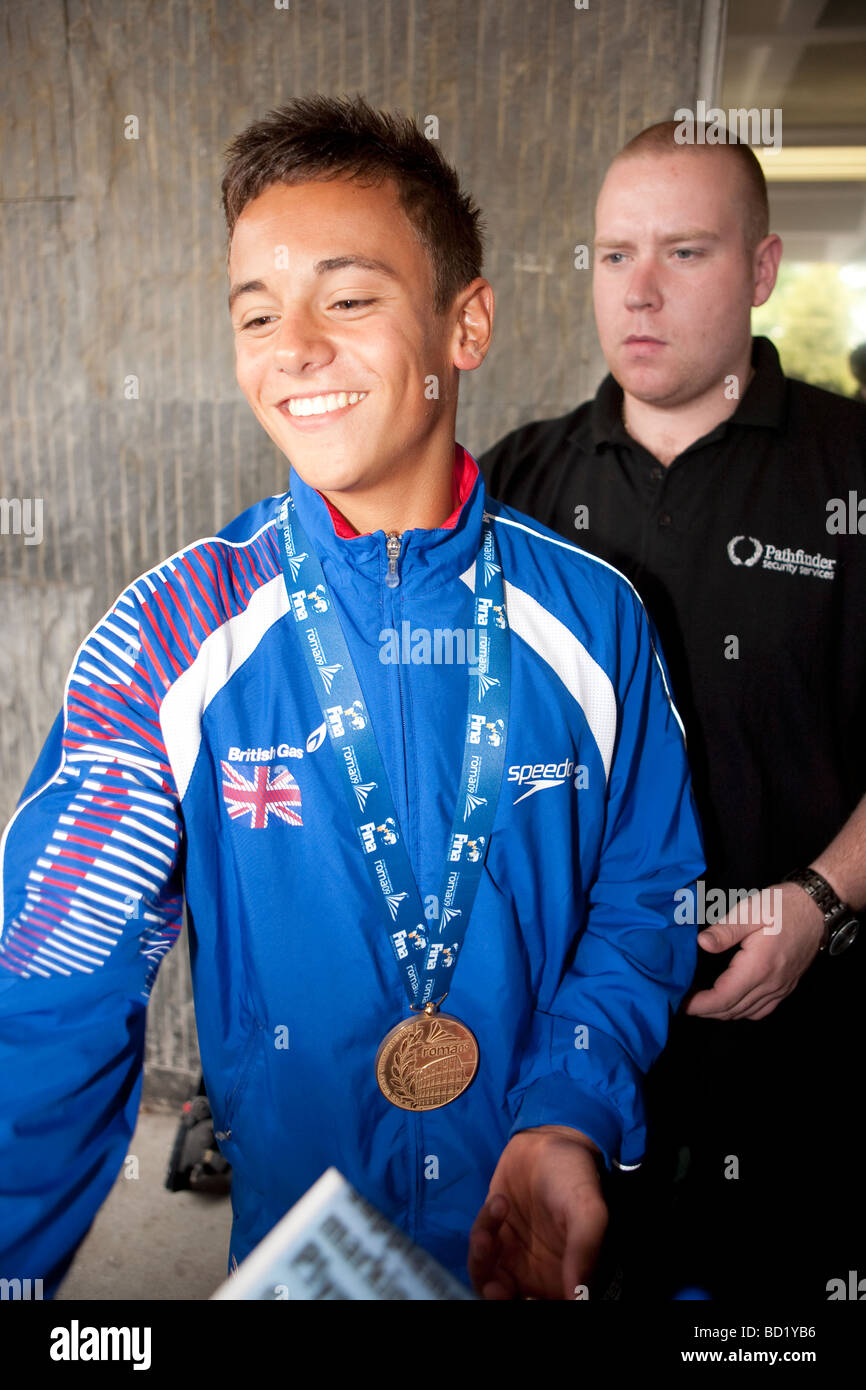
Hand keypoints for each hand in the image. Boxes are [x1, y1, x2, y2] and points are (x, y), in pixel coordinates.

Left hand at [467, 1125, 606, 1299]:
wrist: (549, 1139)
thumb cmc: (575, 1176)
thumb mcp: (587, 1211)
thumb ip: (583, 1253)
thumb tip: (579, 1299)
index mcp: (569, 1277)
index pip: (549, 1306)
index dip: (527, 1307)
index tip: (512, 1295)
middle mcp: (540, 1274)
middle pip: (510, 1301)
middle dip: (497, 1297)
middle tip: (494, 1286)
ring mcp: (514, 1256)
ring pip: (489, 1281)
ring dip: (483, 1263)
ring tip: (488, 1236)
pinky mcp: (494, 1235)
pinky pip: (479, 1249)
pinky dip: (482, 1231)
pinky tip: (499, 1204)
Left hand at [684, 882, 824, 1020]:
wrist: (816, 908)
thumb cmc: (782, 906)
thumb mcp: (750, 911)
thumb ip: (725, 930)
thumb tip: (702, 944)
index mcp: (758, 967)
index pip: (724, 997)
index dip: (700, 1004)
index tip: (681, 1002)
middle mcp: (771, 984)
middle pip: (733, 1010)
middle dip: (706, 1011)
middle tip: (683, 1002)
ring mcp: (781, 988)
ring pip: (747, 1012)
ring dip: (722, 1013)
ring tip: (701, 1003)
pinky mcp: (786, 986)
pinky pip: (762, 1010)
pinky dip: (742, 1011)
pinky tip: (731, 1002)